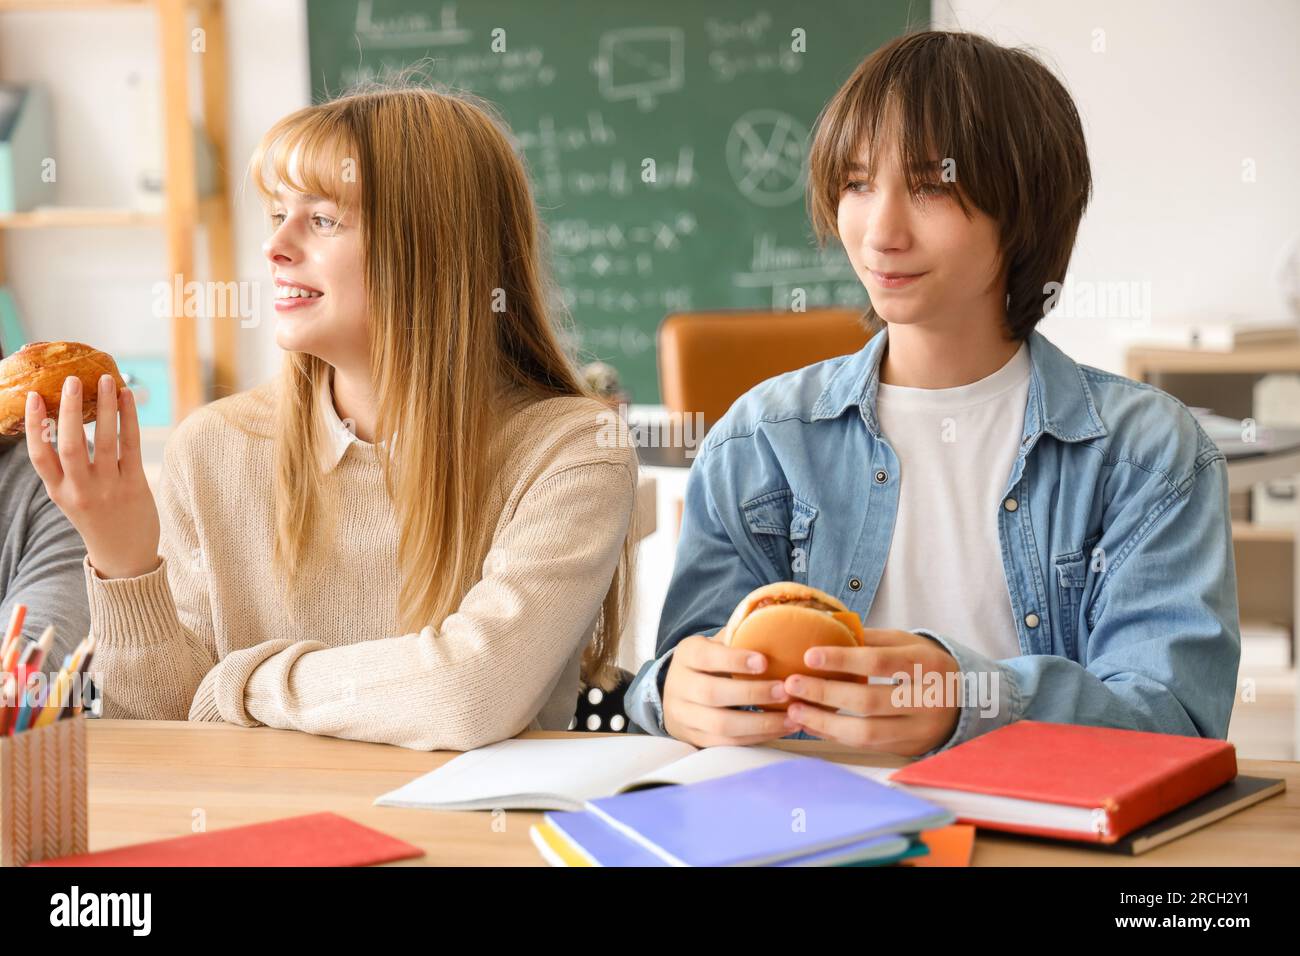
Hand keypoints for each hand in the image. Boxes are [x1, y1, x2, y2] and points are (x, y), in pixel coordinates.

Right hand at [25, 375, 161, 579]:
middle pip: (71, 444)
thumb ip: (65, 469)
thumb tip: (66, 422)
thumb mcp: (71, 499)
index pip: (39, 455)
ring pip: (105, 440)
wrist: (125, 557)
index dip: (36, 425)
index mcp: (58, 492)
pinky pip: (131, 446)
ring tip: (106, 380)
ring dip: (106, 407)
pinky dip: (129, 419)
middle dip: (72, 409)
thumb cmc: (98, 520)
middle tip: (72, 380)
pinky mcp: (135, 486)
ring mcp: (109, 489)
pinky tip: (127, 398)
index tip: (35, 397)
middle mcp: (81, 491)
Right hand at [662, 634, 796, 746]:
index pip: (706, 657)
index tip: (765, 661)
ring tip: (792, 716)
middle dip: (752, 694)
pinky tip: (781, 729)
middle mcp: (679, 686)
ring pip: (720, 725)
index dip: (735, 660)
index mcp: (686, 655)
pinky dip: (757, 738)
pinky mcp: (695, 738)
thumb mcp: (715, 644)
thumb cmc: (709, 663)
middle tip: (785, 690)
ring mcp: (683, 716)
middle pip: (712, 694)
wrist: (677, 693)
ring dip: (760, 723)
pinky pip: (727, 744)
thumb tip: (777, 621)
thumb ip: (739, 637)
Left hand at [783, 628, 960, 755]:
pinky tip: (811, 723)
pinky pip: (864, 746)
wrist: (966, 702)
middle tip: (791, 684)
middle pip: (869, 702)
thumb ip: (871, 638)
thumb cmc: (926, 665)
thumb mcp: (908, 643)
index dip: (843, 660)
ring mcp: (919, 731)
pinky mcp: (907, 750)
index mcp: (928, 665)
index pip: (881, 662)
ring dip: (824, 722)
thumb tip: (826, 629)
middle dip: (825, 694)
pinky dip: (834, 735)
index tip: (809, 656)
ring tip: (793, 709)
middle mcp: (928, 701)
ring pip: (866, 733)